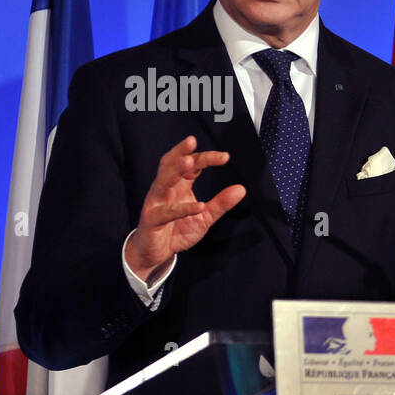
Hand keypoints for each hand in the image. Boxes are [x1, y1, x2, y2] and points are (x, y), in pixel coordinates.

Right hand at [125, 136, 245, 281]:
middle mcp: (165, 190)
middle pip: (171, 165)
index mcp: (178, 186)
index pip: (189, 165)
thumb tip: (242, 188)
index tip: (225, 156)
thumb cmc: (178, 231)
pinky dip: (183, 209)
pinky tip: (199, 206)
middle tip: (193, 141)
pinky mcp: (152, 220)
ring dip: (176, 170)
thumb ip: (221, 203)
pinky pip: (167, 212)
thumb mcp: (205, 217)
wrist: (156, 253)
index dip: (204, 158)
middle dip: (182, 153)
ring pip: (163, 181)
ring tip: (190, 162)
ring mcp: (156, 203)